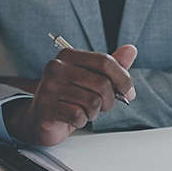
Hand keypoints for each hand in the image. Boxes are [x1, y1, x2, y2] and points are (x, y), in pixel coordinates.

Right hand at [4, 44, 136, 145]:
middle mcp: (56, 67)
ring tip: (82, 111)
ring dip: (93, 113)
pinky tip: (72, 118)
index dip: (123, 78)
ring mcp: (49, 86)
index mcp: (67, 55)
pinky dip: (81, 121)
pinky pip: (79, 116)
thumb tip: (131, 49)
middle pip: (102, 83)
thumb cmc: (69, 97)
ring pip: (93, 102)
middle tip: (101, 106)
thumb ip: (110, 66)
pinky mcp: (45, 106)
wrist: (41, 118)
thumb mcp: (91, 79)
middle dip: (109, 100)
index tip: (128, 92)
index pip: (104, 61)